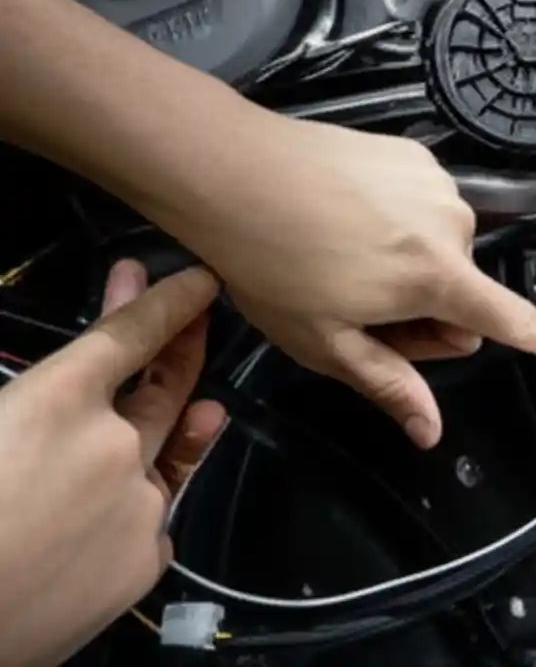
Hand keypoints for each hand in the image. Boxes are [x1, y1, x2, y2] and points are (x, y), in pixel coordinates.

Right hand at [0, 261, 222, 664]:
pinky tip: (98, 526)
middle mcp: (114, 445)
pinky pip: (147, 523)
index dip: (167, 304)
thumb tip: (53, 398)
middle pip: (164, 387)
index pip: (128, 336)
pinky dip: (131, 514)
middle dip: (183, 347)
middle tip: (202, 317)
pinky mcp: (147, 561)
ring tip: (195, 411)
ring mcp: (140, 505)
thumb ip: (27, 402)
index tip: (201, 282)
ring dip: (169, 433)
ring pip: (159, 461)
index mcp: (55, 403)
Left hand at [137, 113, 535, 447]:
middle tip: (360, 312)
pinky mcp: (412, 155)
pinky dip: (396, 222)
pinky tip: (345, 219)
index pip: (510, 319)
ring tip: (341, 259)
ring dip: (409, 266)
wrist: (230, 167)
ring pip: (441, 249)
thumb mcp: (325, 340)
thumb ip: (389, 383)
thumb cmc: (271, 264)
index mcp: (435, 278)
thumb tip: (431, 432)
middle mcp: (450, 225)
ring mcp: (433, 182)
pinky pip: (423, 207)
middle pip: (462, 292)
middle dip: (425, 312)